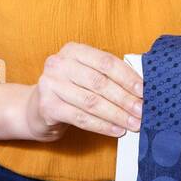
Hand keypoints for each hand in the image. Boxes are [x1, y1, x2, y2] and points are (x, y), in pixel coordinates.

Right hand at [22, 42, 142, 140]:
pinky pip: (81, 118)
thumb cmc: (70, 90)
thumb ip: (108, 76)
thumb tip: (140, 90)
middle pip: (100, 82)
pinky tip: (116, 130)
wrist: (36, 109)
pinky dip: (102, 126)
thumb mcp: (85, 75)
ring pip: (92, 102)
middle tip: (142, 111)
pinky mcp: (47, 106)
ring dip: (117, 115)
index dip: (127, 77)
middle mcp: (59, 63)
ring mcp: (50, 84)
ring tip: (133, 124)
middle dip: (125, 99)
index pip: (106, 62)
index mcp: (73, 50)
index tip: (144, 91)